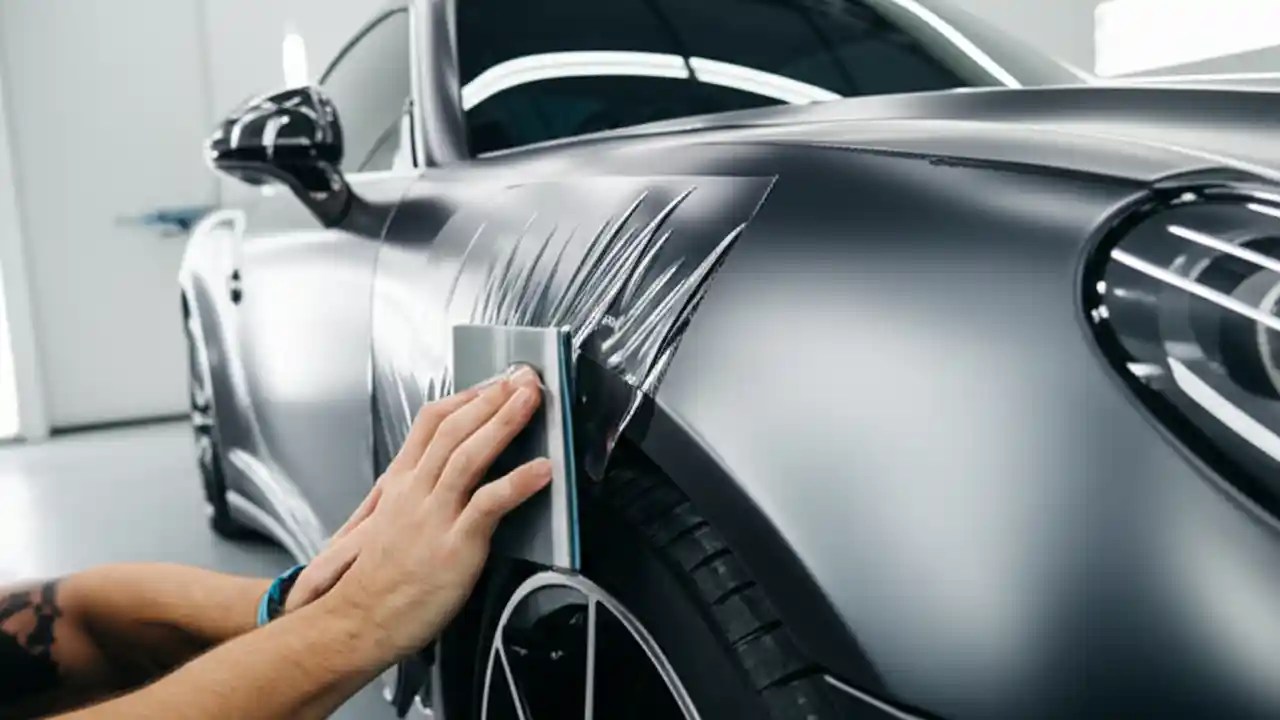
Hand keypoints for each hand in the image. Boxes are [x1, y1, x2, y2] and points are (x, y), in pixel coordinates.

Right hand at [311, 367, 548, 662]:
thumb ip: (416, 492)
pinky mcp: (454, 545)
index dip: (466, 397)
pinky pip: (488, 505)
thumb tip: (443, 472)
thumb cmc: (378, 579)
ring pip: (469, 456)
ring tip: (532, 401)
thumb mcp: (387, 521)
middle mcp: (416, 491)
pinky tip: (542, 469)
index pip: (430, 422)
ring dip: (504, 423)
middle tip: (523, 378)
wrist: (357, 621)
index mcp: (401, 483)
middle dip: (492, 398)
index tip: (493, 383)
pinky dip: (517, 483)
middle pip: (454, 429)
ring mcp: (434, 516)